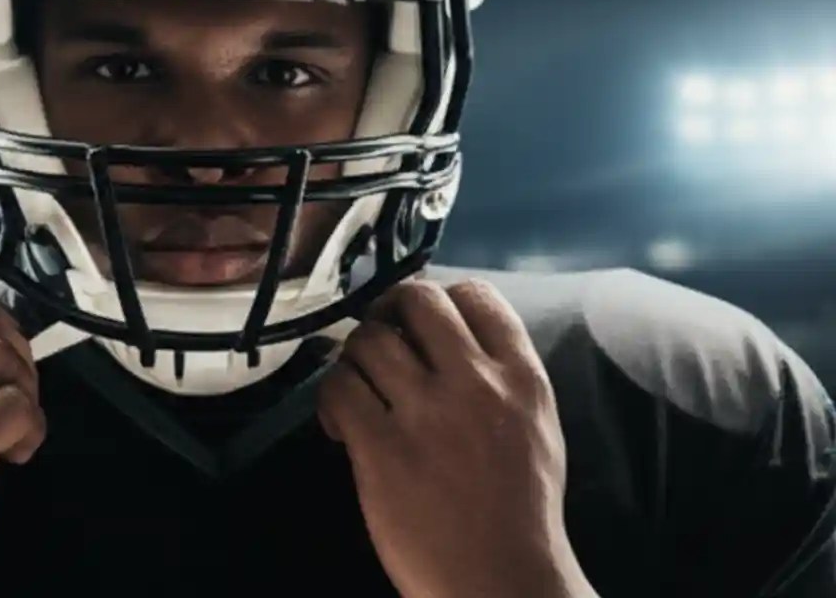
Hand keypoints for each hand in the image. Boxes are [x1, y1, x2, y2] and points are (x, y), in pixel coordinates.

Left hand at [317, 279, 594, 597]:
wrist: (500, 582)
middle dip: (388, 312)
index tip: (420, 325)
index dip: (441, 300)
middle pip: (417, 300)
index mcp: (522, 378)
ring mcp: (426, 414)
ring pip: (368, 339)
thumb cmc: (519, 511)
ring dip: (354, 357)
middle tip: (378, 340)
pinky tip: (340, 425)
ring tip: (359, 389)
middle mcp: (476, 384)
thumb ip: (500, 375)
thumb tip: (445, 337)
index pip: (477, 296)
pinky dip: (331, 398)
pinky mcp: (381, 448)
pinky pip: (338, 388)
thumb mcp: (534, 426)